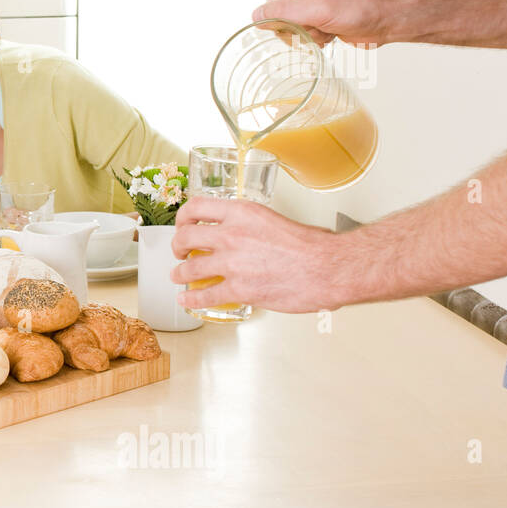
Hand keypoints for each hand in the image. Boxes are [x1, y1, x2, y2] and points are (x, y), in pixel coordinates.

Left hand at [168, 197, 340, 313]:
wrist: (329, 268)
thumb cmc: (313, 246)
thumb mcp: (275, 219)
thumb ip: (253, 225)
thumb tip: (246, 234)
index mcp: (241, 212)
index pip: (196, 207)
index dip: (183, 217)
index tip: (182, 224)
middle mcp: (231, 234)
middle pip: (185, 237)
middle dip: (177, 246)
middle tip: (179, 252)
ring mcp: (232, 262)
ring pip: (189, 268)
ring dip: (180, 274)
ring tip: (179, 276)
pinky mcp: (238, 288)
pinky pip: (205, 295)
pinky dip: (192, 299)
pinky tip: (188, 300)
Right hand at [253, 0, 390, 46]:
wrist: (385, 18)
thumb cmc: (361, 7)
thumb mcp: (318, 8)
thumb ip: (283, 11)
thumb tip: (256, 17)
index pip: (271, 7)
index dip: (290, 21)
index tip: (312, 18)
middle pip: (279, 20)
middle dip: (301, 30)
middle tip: (323, 23)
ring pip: (289, 30)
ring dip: (310, 36)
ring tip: (329, 26)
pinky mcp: (315, 13)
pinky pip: (301, 34)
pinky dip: (315, 38)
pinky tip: (331, 31)